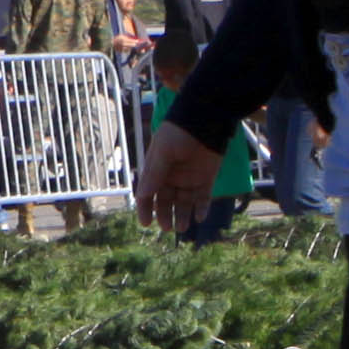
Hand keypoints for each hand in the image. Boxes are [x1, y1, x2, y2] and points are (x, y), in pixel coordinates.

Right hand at [136, 120, 224, 234]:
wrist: (206, 120)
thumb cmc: (180, 133)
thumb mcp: (164, 151)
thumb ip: (155, 174)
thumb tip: (142, 195)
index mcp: (157, 170)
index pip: (148, 194)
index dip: (145, 208)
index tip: (146, 223)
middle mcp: (172, 177)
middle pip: (165, 202)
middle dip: (165, 216)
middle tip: (167, 228)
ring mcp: (189, 179)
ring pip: (184, 203)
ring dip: (182, 216)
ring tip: (182, 228)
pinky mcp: (206, 179)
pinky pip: (203, 198)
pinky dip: (202, 208)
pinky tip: (200, 217)